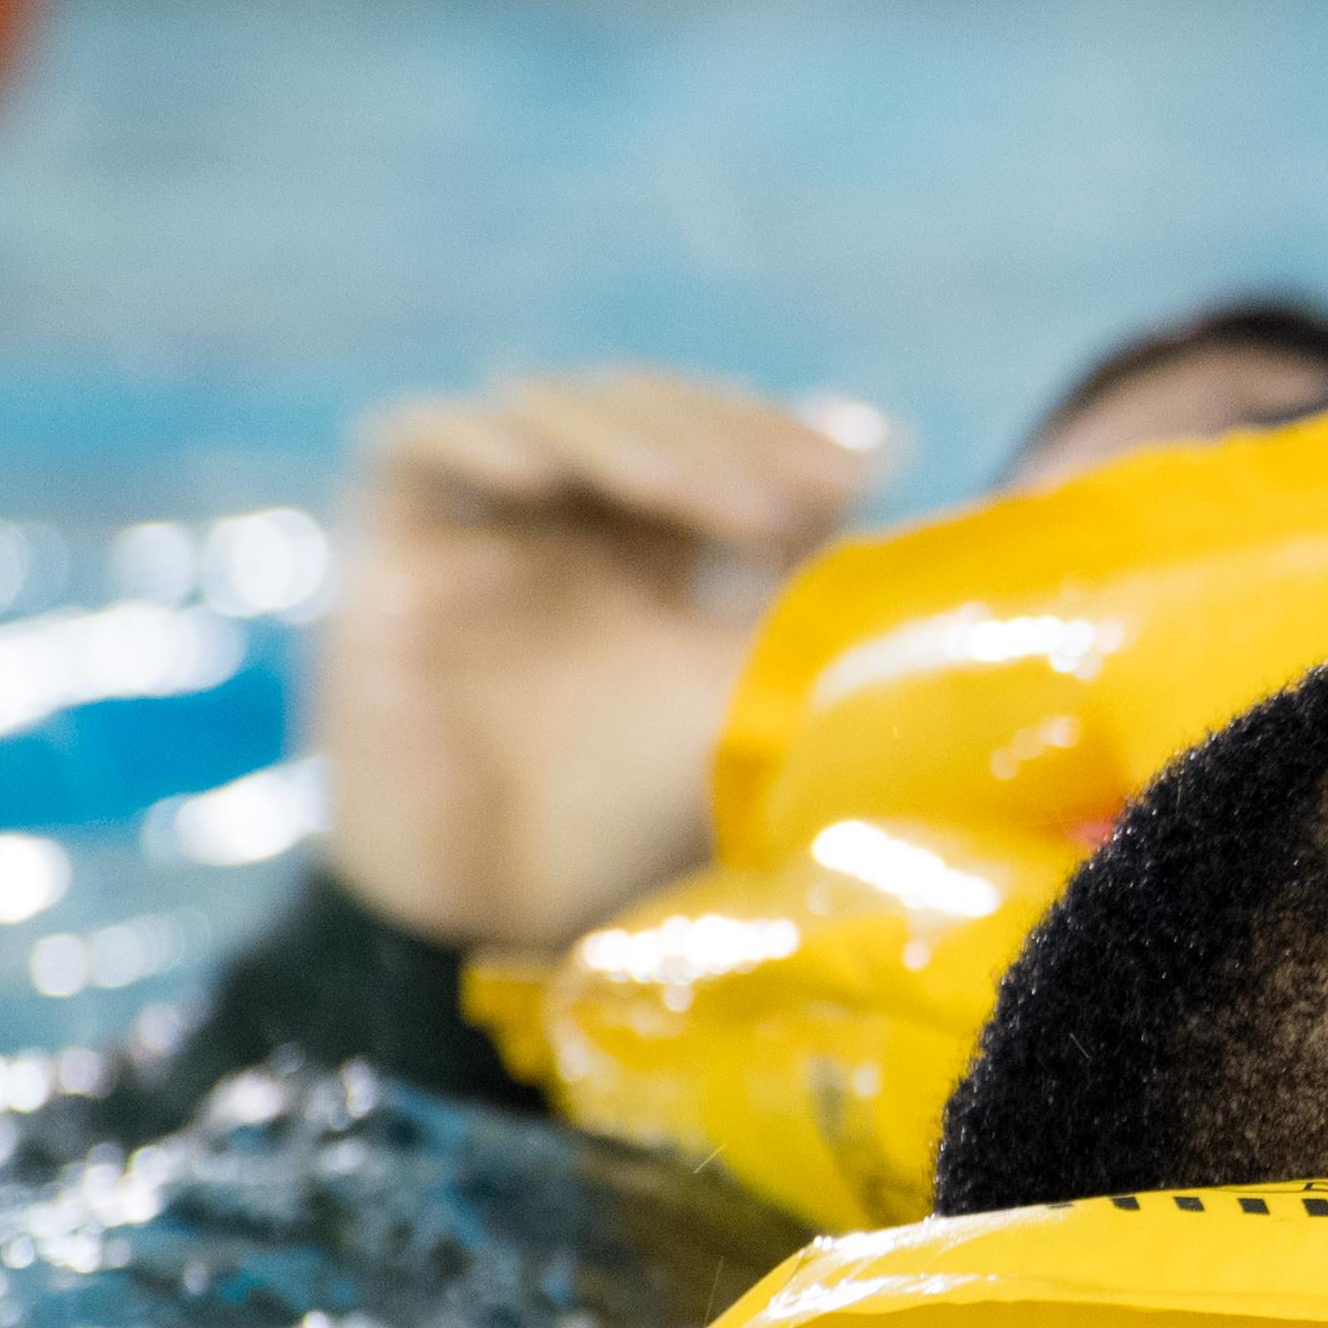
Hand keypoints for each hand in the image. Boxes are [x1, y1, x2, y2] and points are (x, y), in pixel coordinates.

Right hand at [317, 371, 886, 947]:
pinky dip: (480, 438)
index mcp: (651, 549)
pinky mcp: (387, 559)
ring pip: (544, 410)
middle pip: (639, 408)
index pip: (711, 432)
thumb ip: (822, 604)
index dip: (774, 433)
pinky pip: (410, 445)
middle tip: (798, 497)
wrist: (506, 920)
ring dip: (634, 437)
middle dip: (722, 434)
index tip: (859, 474)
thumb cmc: (639, 821)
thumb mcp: (755, 695)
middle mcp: (562, 528)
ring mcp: (477, 535)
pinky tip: (550, 474)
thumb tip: (940, 505)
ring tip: (713, 503)